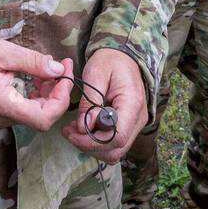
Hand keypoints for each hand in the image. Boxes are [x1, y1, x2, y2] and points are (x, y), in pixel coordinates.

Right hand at [0, 39, 72, 130]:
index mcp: (3, 105)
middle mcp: (2, 117)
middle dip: (57, 92)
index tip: (64, 75)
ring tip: (48, 68)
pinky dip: (35, 94)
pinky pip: (23, 109)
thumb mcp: (4, 53)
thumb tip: (58, 70)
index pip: (44, 119)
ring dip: (47, 93)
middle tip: (62, 66)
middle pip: (42, 116)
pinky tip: (35, 76)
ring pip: (34, 113)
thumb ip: (33, 62)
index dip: (61, 99)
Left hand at [62, 48, 146, 162]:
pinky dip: (97, 141)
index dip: (93, 142)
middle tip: (69, 132)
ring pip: (114, 151)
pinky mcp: (128, 126)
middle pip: (116, 149)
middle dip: (89, 146)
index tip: (73, 134)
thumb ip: (90, 101)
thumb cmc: (110, 61)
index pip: (118, 136)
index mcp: (132, 104)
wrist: (123, 57)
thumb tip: (84, 126)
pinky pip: (113, 143)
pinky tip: (83, 128)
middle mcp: (138, 119)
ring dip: (91, 146)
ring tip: (73, 129)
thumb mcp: (95, 74)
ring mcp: (135, 124)